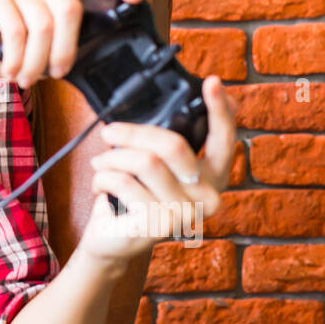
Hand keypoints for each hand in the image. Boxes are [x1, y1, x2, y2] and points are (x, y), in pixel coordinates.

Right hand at [0, 0, 144, 86]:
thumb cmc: (9, 54)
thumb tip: (102, 61)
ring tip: (24, 77)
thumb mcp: (48, 55)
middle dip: (65, 50)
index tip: (136, 1)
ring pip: (42, 24)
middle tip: (55, 74)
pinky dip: (15, 57)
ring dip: (34, 61)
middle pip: (69, 8)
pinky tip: (9, 69)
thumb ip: (71, 48)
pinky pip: (16, 29)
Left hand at [78, 76, 237, 268]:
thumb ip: (165, 144)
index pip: (224, 138)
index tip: (213, 81)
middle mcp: (208, 197)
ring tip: (101, 163)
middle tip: (109, 132)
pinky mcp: (159, 226)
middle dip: (133, 132)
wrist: (115, 241)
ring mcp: (186, 214)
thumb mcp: (155, 168)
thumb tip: (159, 104)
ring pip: (144, 162)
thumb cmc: (135, 196)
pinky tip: (100, 183)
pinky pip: (124, 183)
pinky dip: (103, 177)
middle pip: (173, 145)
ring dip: (112, 158)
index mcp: (213, 177)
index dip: (220, 109)